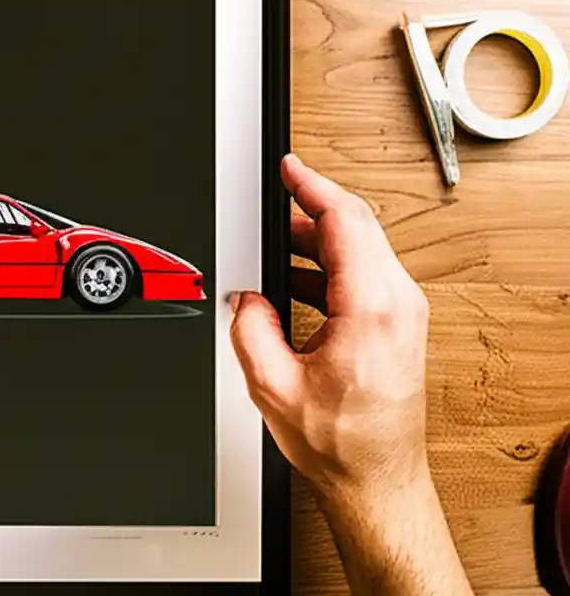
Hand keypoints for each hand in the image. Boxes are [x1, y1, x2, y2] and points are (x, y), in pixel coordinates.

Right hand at [229, 154, 470, 594]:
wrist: (376, 480)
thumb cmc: (340, 444)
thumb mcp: (273, 386)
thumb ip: (250, 329)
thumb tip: (244, 298)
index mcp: (371, 309)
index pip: (345, 221)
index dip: (312, 187)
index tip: (289, 168)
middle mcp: (398, 304)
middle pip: (356, 227)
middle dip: (309, 209)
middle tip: (272, 201)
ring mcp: (404, 313)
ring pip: (360, 249)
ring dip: (316, 241)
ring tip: (273, 248)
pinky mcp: (399, 324)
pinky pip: (364, 274)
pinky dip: (327, 265)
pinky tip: (293, 281)